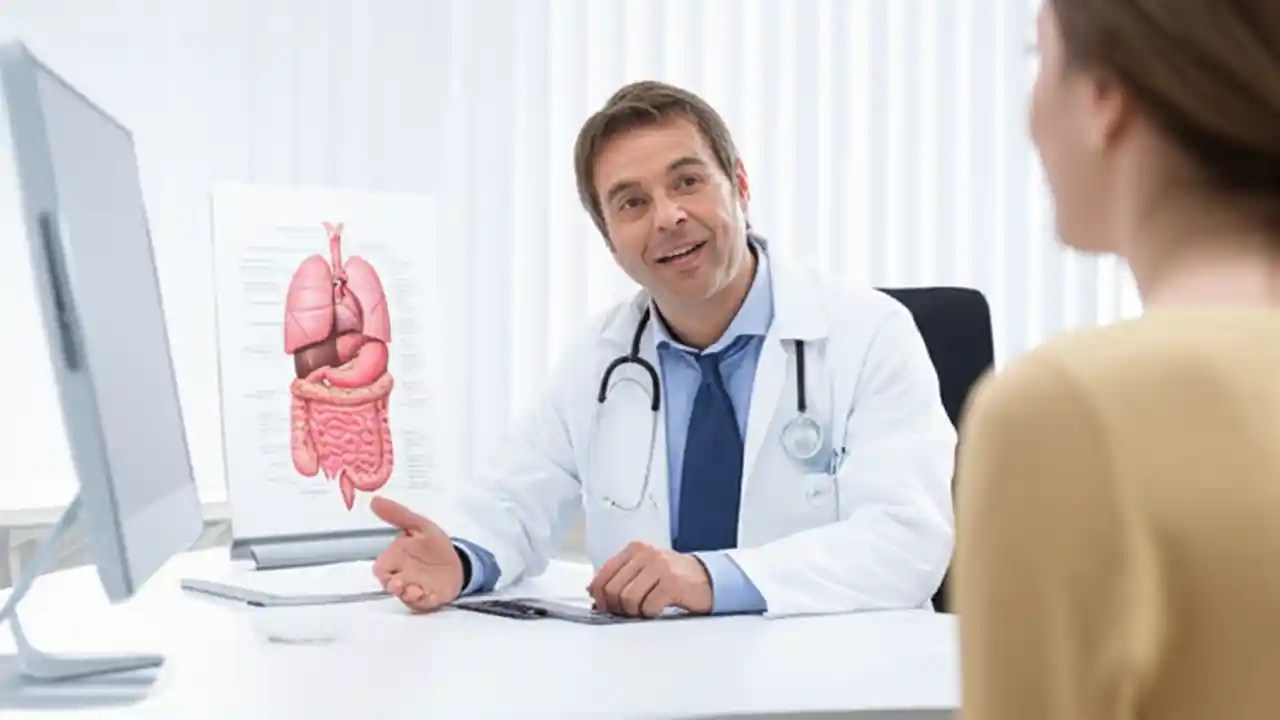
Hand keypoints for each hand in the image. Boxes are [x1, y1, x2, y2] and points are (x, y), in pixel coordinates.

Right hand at [370, 496, 463, 612]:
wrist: (459, 560)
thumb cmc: (434, 544)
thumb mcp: (420, 526)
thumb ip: (398, 514)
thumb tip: (374, 501)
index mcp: (397, 558)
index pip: (381, 567)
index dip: (384, 569)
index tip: (392, 568)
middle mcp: (402, 576)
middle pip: (388, 584)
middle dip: (393, 585)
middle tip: (401, 583)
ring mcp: (414, 589)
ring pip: (403, 597)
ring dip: (407, 594)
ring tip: (416, 590)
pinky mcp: (427, 599)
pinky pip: (420, 605)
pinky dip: (421, 601)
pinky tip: (426, 594)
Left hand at [586, 542, 713, 617]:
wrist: (709, 579)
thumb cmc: (674, 577)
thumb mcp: (644, 570)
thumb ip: (619, 577)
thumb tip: (593, 590)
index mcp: (635, 549)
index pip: (603, 575)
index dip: (600, 597)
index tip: (605, 607)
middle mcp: (646, 554)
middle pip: (613, 589)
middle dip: (617, 607)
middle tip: (628, 612)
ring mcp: (660, 567)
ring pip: (628, 599)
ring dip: (634, 612)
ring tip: (645, 609)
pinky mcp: (672, 583)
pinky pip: (648, 606)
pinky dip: (650, 613)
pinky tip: (659, 608)